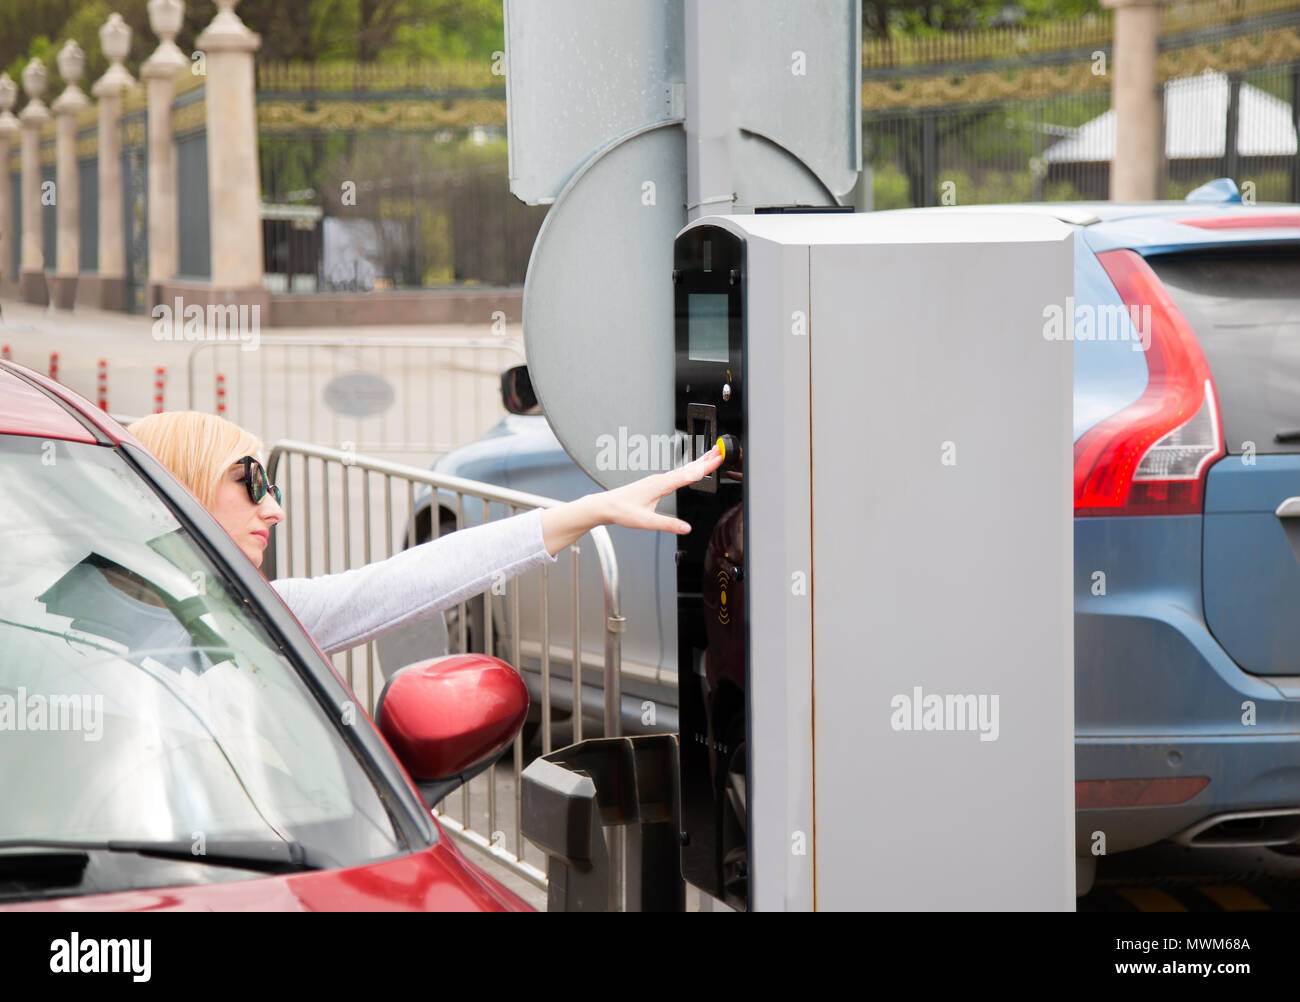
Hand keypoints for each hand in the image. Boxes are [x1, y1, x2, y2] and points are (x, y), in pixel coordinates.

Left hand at [540, 445, 723, 554]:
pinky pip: (676, 474)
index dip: (705, 466)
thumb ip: (667, 525)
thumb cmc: (622, 511)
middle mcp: (660, 479)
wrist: (606, 506)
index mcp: (660, 485)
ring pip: (683, 469)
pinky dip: (688, 470)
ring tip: (711, 456)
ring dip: (698, 463)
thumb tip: (686, 528)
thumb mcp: (646, 522)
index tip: (718, 457)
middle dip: (705, 458)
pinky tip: (691, 471)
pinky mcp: (655, 483)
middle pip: (688, 467)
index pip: (688, 474)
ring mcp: (658, 480)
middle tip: (720, 448)